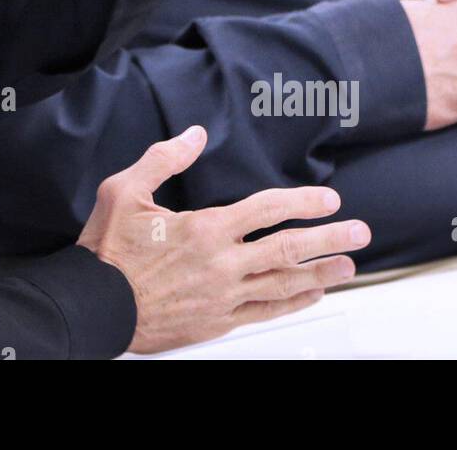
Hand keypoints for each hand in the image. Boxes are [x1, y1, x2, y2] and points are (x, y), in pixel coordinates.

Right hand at [77, 125, 370, 354]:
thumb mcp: (125, 190)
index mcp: (204, 228)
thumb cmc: (108, 249)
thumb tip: (194, 135)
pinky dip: (293, 303)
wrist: (97, 304)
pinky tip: (311, 295)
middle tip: (359, 232)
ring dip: (320, 273)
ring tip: (348, 265)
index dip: (301, 202)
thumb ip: (164, 159)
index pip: (266, 210)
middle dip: (328, 238)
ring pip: (283, 283)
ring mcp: (223, 296)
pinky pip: (265, 311)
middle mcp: (221, 263)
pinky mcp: (218, 321)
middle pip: (287, 248)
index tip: (328, 199)